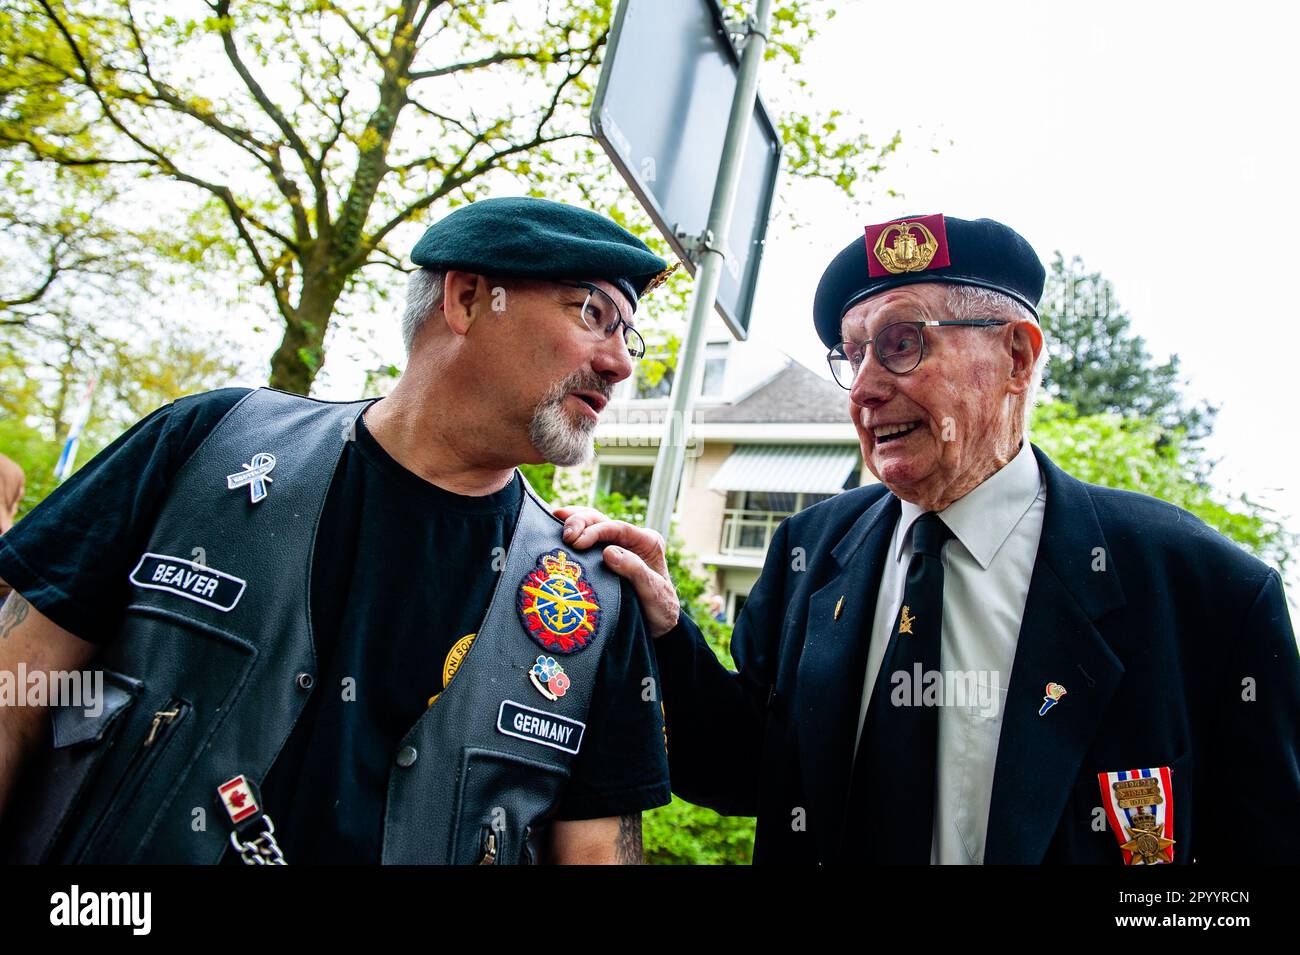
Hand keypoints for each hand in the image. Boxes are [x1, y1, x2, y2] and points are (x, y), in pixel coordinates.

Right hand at [554, 506, 679, 638]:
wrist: (658, 625)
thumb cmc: (659, 609)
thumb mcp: (653, 592)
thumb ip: (635, 571)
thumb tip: (609, 552)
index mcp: (647, 541)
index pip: (617, 528)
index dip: (595, 531)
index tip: (577, 543)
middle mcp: (631, 539)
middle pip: (601, 519)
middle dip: (580, 522)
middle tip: (565, 537)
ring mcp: (616, 545)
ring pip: (591, 523)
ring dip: (572, 522)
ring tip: (553, 522)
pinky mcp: (603, 555)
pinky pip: (585, 537)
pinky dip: (570, 532)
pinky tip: (554, 531)